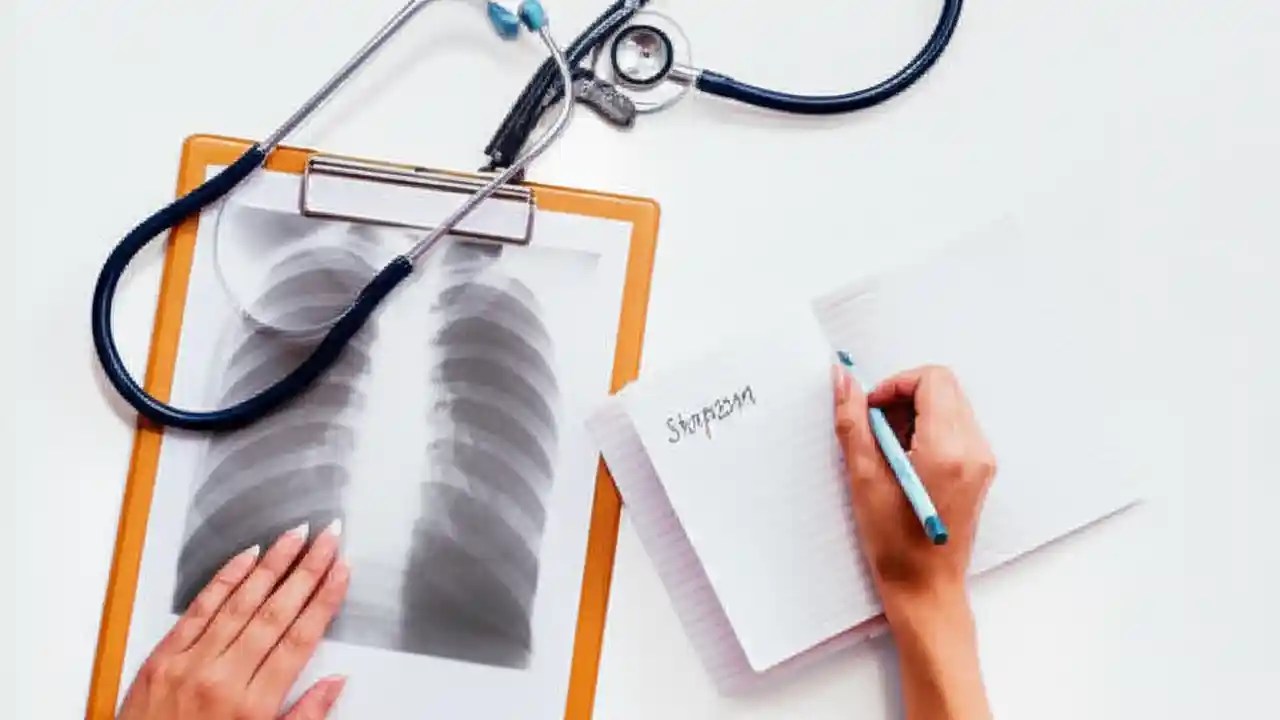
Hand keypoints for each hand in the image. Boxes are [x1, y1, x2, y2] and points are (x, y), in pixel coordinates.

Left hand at [118, 522, 350, 719]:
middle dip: (307, 570)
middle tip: (328, 538)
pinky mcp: (162, 656)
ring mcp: (190, 663)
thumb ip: (304, 718)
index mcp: (252, 707)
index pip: (300, 639)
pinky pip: (199, 608)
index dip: (325, 600)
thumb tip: (334, 683)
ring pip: (241, 602)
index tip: (342, 572)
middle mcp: (223, 679)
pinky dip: (225, 579)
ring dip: (272, 564)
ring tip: (295, 536)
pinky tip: (246, 557)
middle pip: (277, 612)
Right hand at [833, 364, 995, 613]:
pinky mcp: (979, 470)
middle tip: (875, 427)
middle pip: (943, 388)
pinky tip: (904, 461)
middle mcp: (974, 450)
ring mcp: (982, 460)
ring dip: (915, 414)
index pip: (932, 379)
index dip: (895, 384)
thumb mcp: (864, 479)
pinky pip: (956, 428)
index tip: (870, 408)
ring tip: (888, 449)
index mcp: (949, 449)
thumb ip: (853, 422)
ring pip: (950, 405)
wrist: (926, 588)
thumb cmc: (895, 545)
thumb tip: (843, 380)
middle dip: (904, 397)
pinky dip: (928, 430)